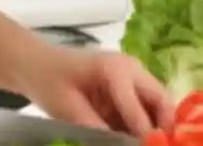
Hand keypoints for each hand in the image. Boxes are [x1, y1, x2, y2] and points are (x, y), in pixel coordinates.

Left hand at [18, 47, 173, 136]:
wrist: (37, 64)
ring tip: (154, 143)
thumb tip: (115, 145)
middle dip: (164, 124)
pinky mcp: (129, 86)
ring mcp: (133, 76)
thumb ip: (92, 126)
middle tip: (162, 145)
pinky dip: (145, 123)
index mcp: (115, 70)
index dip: (144, 131)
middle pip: (160, 98)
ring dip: (157, 124)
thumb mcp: (65, 108)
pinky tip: (138, 138)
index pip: (137, 105)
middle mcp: (132, 69)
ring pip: (157, 102)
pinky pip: (145, 106)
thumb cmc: (49, 81)